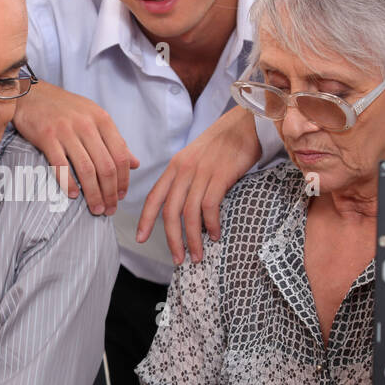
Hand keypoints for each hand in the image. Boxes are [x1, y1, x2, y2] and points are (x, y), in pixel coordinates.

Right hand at [12, 80, 138, 215]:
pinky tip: (74, 196)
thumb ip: (115, 140)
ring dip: (93, 194)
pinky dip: (68, 183)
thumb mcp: (95, 118)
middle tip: (110, 209)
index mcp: (102, 120)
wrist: (32, 95)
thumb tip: (135, 163)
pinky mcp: (47, 137)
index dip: (124, 180)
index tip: (122, 196)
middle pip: (106, 166)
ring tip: (96, 209)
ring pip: (86, 169)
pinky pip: (61, 166)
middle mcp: (87, 125)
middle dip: (110, 192)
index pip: (120, 155)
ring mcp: (66, 131)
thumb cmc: (65, 109)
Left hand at [137, 106, 261, 264]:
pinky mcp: (220, 176)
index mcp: (174, 167)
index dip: (145, 220)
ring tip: (197, 256)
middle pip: (170, 212)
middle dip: (172, 239)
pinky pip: (209, 207)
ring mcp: (201, 173)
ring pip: (189, 214)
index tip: (140, 239)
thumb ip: (185, 179)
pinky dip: (211, 225)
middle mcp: (183, 170)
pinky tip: (215, 235)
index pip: (153, 197)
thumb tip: (184, 210)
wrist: (244, 125)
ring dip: (192, 239)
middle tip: (177, 259)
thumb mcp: (195, 158)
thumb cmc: (222, 144)